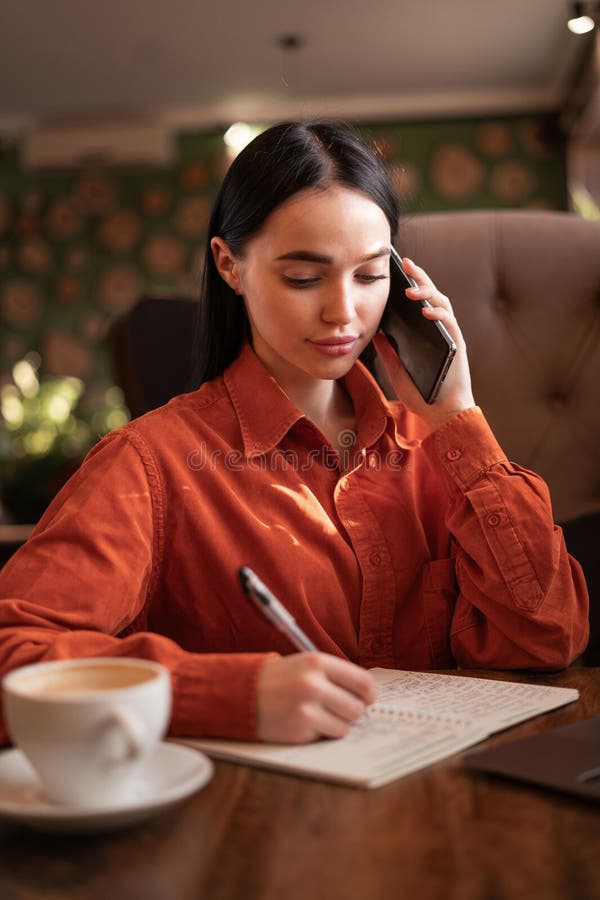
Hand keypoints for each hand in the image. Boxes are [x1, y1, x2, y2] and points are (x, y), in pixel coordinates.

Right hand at [256, 653, 376, 743]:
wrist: (244, 693)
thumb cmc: (282, 678)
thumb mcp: (307, 664)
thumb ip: (337, 676)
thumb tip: (369, 697)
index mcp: (318, 661)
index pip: (362, 682)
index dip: (370, 694)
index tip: (368, 699)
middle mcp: (312, 683)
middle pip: (357, 708)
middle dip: (352, 711)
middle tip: (339, 708)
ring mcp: (305, 708)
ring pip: (345, 726)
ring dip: (337, 724)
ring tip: (320, 714)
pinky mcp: (299, 729)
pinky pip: (327, 736)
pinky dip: (321, 732)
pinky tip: (305, 722)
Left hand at [374, 257, 474, 432]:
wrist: (441, 414)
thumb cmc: (421, 394)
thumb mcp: (396, 369)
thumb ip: (388, 350)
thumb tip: (375, 331)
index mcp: (426, 332)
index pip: (419, 301)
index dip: (410, 282)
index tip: (396, 268)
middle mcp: (440, 330)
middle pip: (432, 295)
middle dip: (420, 276)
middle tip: (405, 262)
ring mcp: (450, 336)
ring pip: (443, 304)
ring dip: (428, 292)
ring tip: (410, 288)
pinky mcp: (458, 346)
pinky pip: (450, 324)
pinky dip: (439, 314)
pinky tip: (425, 310)